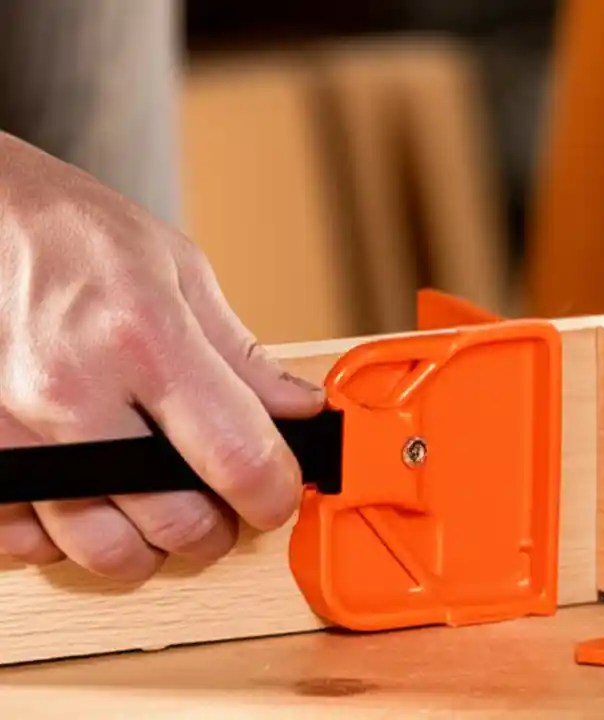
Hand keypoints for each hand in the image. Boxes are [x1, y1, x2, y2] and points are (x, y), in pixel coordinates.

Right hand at [0, 133, 323, 580]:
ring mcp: (12, 429)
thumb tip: (300, 411)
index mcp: (142, 338)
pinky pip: (24, 541)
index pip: (236, 458)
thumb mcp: (178, 270)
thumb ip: (242, 355)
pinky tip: (88, 501)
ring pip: (100, 549)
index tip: (279, 492)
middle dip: (218, 528)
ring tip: (160, 507)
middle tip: (225, 504)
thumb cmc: (71, 232)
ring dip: (148, 545)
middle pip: (173, 522)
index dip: (274, 493)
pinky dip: (66, 538)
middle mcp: (72, 392)